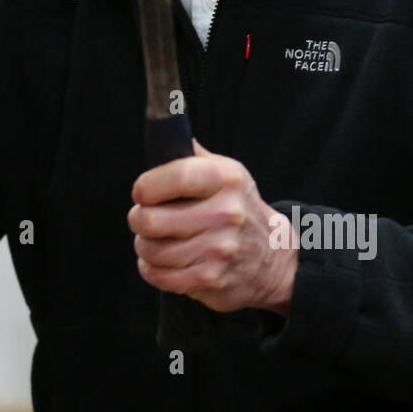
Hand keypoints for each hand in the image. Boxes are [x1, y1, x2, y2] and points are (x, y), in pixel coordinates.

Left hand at [128, 140, 296, 315]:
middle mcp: (226, 213)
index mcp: (226, 179)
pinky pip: (159, 276)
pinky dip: (151, 269)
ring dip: (144, 246)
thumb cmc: (238, 208)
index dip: (146, 186)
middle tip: (144, 218)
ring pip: (151, 250)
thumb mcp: (226, 173)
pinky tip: (160, 262)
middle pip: (151, 219)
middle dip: (138, 219)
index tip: (141, 192)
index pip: (174, 177)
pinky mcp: (211, 279)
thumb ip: (192, 155)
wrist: (274, 258)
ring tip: (154, 241)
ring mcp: (219, 249)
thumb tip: (165, 132)